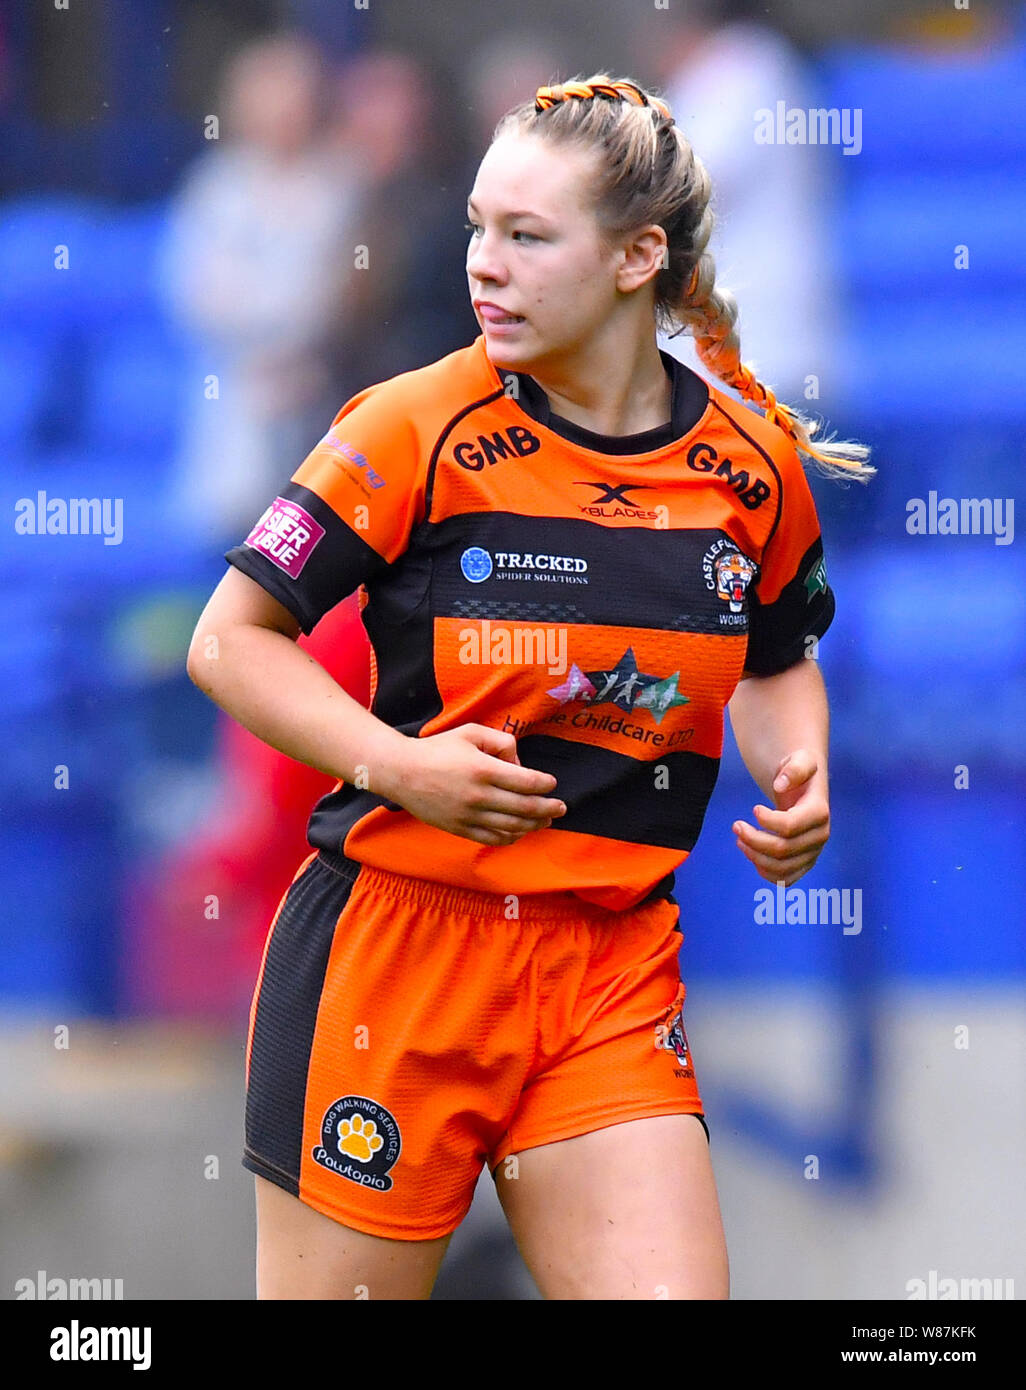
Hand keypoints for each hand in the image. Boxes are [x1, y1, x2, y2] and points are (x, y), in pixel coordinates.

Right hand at [383, 723, 566, 845]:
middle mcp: (478, 795)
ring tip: (546, 820)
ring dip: (534, 825)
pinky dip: (511, 837)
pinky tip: (520, 831)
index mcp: (483, 769)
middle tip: (561, 808)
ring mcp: (469, 815)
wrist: (402, 772)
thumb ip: (501, 741)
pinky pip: (492, 838)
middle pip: (525, 808)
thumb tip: (519, 763)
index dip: (545, 784)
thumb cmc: (438, 748)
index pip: (526, 782)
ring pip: (512, 826)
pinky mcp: (459, 828)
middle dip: (548, 808)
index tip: (552, 784)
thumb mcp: (471, 732)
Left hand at [732, 749, 828, 886]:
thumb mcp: (800, 760)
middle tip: (736, 825)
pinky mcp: (805, 862)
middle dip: (753, 839)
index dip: (767, 821)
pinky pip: (786, 878)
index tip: (753, 809)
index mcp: (819, 812)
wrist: (805, 787)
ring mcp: (813, 852)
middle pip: (782, 850)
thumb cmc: (799, 772)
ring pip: (782, 868)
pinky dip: (766, 872)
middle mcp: (820, 836)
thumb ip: (794, 768)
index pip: (790, 826)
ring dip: (755, 856)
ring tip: (739, 840)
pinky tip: (751, 855)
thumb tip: (780, 785)